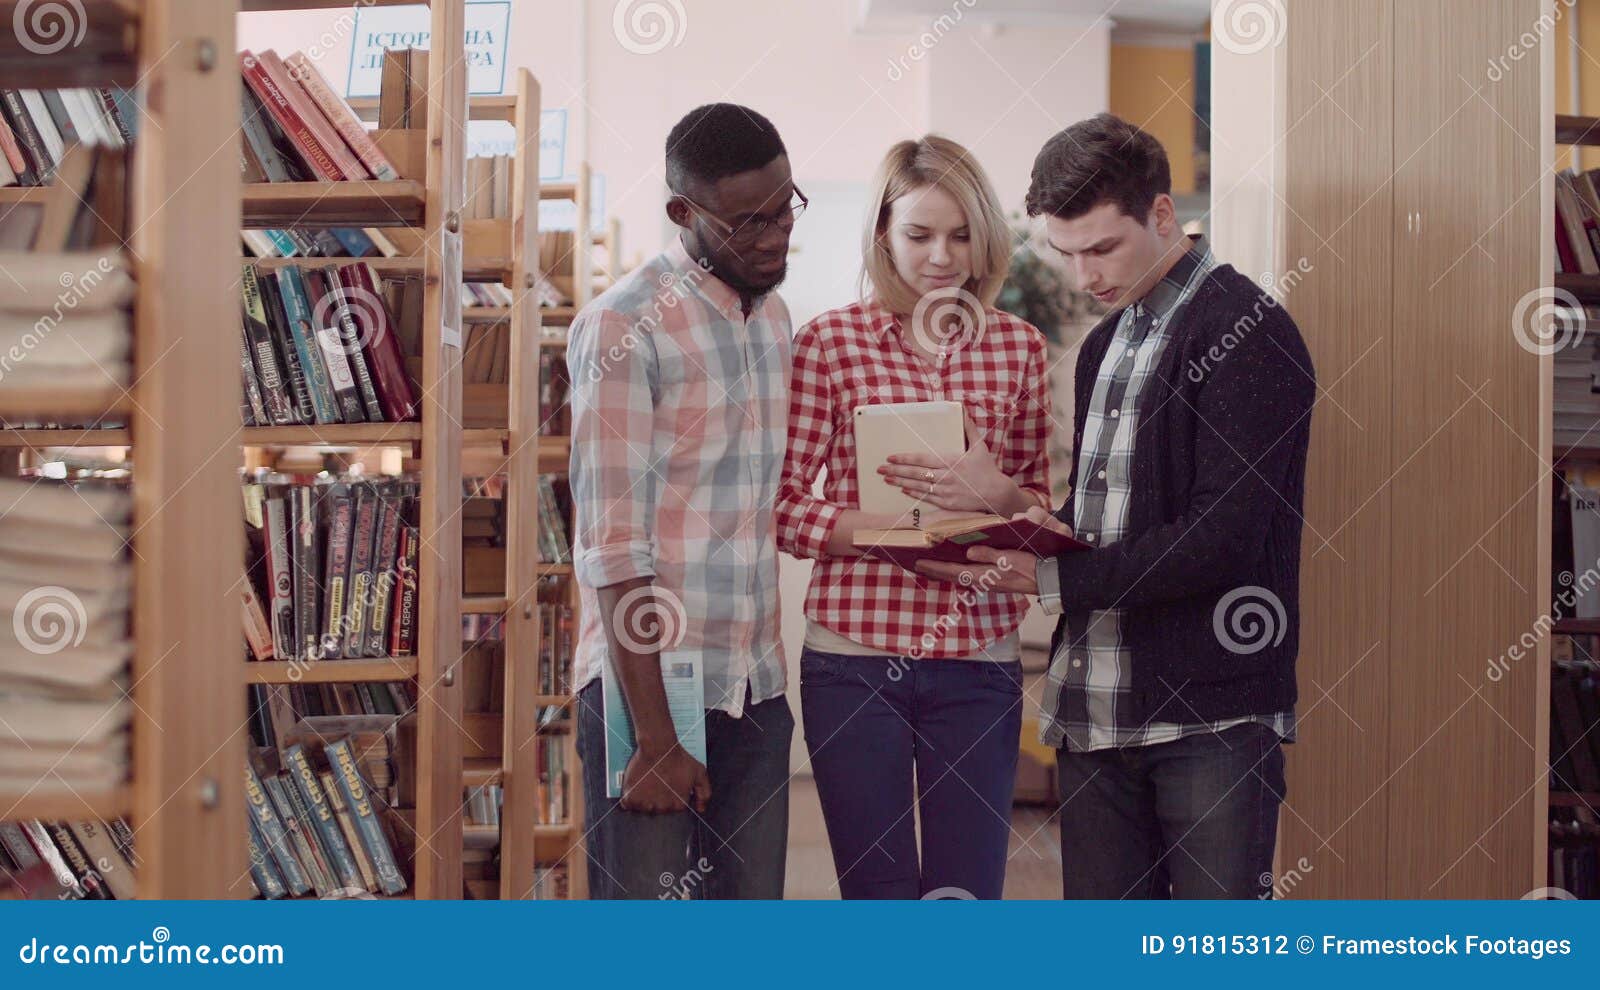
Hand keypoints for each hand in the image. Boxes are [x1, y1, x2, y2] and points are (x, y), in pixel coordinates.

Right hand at [620, 742, 710, 813]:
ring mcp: (646, 804)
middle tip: (656, 782)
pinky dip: (629, 797)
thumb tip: (700, 809)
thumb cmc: (679, 757)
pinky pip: (628, 805)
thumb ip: (704, 793)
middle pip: (657, 810)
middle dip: (656, 799)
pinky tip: (635, 786)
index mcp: (678, 804)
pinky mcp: (631, 798)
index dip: (669, 796)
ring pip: (643, 808)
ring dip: (643, 799)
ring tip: (646, 783)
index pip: (672, 808)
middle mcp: (662, 808)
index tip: (667, 785)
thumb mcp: (699, 773)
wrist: (659, 746)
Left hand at [879, 415, 1026, 514]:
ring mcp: (946, 491)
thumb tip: (962, 410)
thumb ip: (968, 428)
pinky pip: (927, 498)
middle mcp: (946, 477)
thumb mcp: (979, 445)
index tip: (891, 457)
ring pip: (918, 487)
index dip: (905, 458)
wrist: (997, 493)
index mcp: (951, 461)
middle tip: (881, 469)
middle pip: (916, 474)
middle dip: (896, 471)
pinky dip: (914, 494)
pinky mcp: (948, 503)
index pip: (922, 459)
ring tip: (887, 479)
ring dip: (901, 483)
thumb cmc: (987, 468)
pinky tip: (904, 490)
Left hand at [912, 506, 1071, 593]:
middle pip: (954, 576)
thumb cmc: (1032, 567)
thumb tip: (970, 551)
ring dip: (946, 572)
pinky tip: (956, 569)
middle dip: (936, 571)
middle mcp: (984, 581)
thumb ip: (990, 555)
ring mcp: (989, 582)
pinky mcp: (996, 581)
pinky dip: (959, 572)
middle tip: (918, 565)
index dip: (935, 567)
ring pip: (961, 577)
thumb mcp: (1011, 559)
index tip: (918, 563)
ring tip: (932, 568)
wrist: (1050, 579)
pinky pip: (971, 576)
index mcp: (985, 575)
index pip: (954, 571)